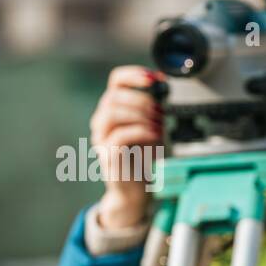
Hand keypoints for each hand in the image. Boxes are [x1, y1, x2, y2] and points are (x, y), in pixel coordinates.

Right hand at [89, 66, 165, 228]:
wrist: (136, 191)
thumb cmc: (144, 159)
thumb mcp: (152, 128)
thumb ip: (154, 110)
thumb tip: (164, 89)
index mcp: (113, 110)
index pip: (116, 81)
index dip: (134, 75)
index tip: (154, 78)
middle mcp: (102, 122)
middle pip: (114, 96)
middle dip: (142, 100)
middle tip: (161, 111)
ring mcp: (102, 138)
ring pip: (113, 112)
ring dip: (141, 115)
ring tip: (159, 125)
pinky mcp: (108, 155)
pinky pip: (121, 135)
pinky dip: (142, 132)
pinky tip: (156, 136)